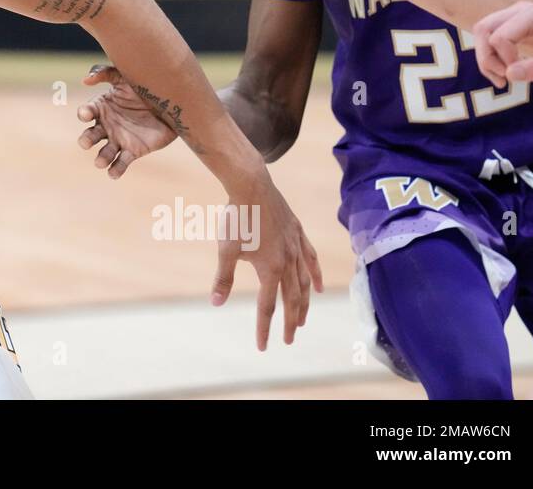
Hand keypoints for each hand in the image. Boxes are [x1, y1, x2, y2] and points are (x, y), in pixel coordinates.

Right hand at [76, 65, 177, 177]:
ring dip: (101, 158)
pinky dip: (116, 170)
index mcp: (102, 107)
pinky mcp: (133, 151)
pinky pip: (122, 162)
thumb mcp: (125, 76)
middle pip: (91, 136)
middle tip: (86, 142)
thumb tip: (85, 79)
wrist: (172, 102)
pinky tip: (113, 173)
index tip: (85, 114)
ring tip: (100, 162)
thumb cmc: (144, 87)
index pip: (87, 112)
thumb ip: (105, 73)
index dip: (84, 113)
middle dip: (86, 140)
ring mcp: (119, 140)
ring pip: (105, 152)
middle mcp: (107, 126)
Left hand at [216, 169, 323, 349]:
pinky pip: (311, 260)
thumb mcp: (226, 250)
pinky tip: (317, 288)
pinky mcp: (298, 234)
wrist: (252, 186)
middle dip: (290, 322)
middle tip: (289, 340)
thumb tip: (216, 303)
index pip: (267, 307)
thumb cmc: (237, 219)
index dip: (264, 328)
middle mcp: (287, 262)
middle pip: (291, 299)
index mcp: (269, 269)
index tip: (262, 347)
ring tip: (303, 320)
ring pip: (304, 283)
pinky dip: (315, 276)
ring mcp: (296, 248)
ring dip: (304, 304)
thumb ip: (223, 279)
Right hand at [471, 0, 532, 87]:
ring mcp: (514, 13)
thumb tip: (509, 76)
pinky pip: (488, 35)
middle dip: (487, 57)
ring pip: (481, 31)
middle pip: (483, 30)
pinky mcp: (512, 22)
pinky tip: (505, 71)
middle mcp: (519, 9)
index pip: (499, 37)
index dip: (505, 60)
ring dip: (485, 56)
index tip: (523, 74)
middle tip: (504, 80)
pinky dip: (491, 54)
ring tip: (502, 78)